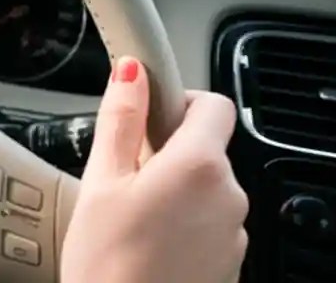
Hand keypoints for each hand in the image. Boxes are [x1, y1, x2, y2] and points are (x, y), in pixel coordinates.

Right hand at [61, 57, 248, 282]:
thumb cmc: (107, 266)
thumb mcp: (102, 181)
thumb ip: (122, 119)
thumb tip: (132, 72)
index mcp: (199, 166)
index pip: (214, 104)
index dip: (181, 102)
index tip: (151, 116)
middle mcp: (229, 197)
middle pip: (207, 150)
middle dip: (170, 155)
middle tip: (126, 178)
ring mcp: (233, 234)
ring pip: (206, 191)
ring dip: (176, 193)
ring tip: (133, 220)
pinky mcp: (229, 264)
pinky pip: (209, 227)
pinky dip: (184, 227)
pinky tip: (148, 246)